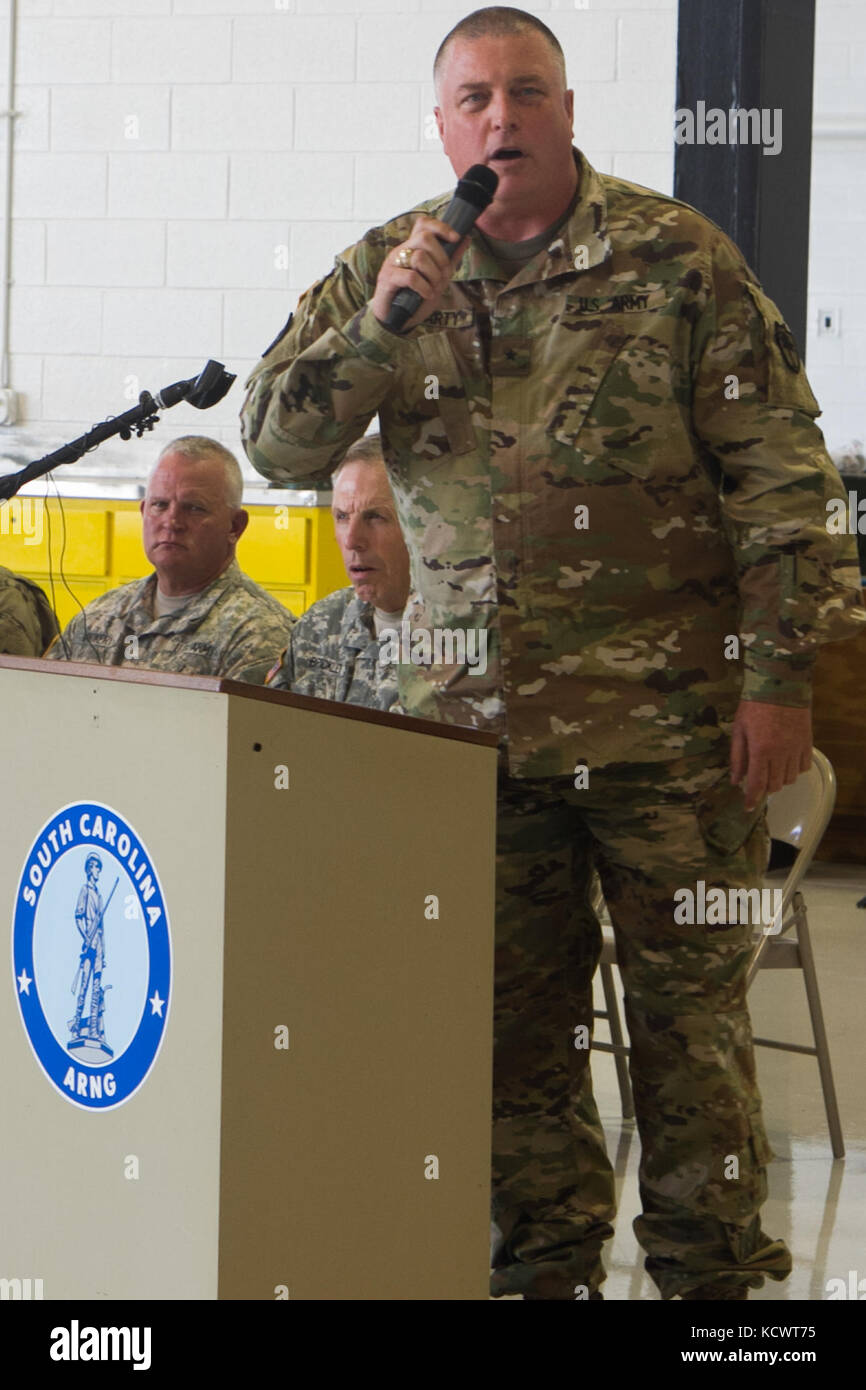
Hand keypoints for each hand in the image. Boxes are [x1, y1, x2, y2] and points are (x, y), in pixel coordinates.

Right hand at [371, 215, 468, 331]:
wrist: (395, 321)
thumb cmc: (415, 299)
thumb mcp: (438, 279)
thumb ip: (450, 259)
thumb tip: (466, 238)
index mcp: (412, 247)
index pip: (424, 224)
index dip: (440, 227)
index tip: (455, 238)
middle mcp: (401, 251)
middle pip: (424, 237)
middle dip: (441, 257)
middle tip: (443, 276)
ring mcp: (392, 263)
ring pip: (419, 256)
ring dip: (433, 275)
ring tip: (433, 288)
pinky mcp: (387, 279)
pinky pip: (411, 277)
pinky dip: (424, 287)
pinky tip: (427, 295)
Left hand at [729, 700, 811, 809]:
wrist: (780, 684)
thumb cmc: (754, 705)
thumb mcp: (739, 730)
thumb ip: (737, 757)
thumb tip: (735, 780)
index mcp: (760, 750)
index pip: (757, 784)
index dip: (752, 798)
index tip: (748, 807)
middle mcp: (780, 753)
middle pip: (774, 785)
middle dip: (764, 789)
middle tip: (757, 782)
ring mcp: (796, 749)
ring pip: (790, 779)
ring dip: (779, 780)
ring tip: (771, 770)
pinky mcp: (807, 743)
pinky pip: (803, 767)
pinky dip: (794, 770)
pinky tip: (786, 762)